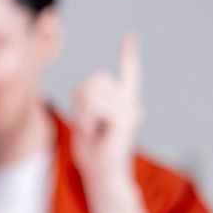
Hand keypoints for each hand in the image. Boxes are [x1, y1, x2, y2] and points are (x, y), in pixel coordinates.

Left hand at [72, 34, 142, 190]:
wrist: (103, 176)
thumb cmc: (93, 153)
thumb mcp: (85, 121)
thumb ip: (87, 102)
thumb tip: (86, 89)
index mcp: (122, 104)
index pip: (127, 75)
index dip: (128, 56)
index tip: (130, 37)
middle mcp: (130, 103)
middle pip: (94, 80)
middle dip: (81, 100)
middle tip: (89, 125)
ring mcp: (130, 109)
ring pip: (91, 91)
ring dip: (83, 111)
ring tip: (93, 130)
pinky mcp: (126, 117)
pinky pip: (96, 106)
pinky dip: (88, 120)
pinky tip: (97, 133)